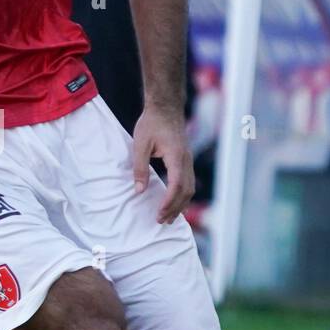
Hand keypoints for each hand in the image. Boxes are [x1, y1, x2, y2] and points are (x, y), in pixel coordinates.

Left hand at [132, 105, 194, 224]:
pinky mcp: (186, 159)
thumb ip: (140, 168)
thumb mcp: (140, 144)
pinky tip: (175, 203)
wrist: (166, 107)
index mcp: (176, 157)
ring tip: (169, 217)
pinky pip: (188, 182)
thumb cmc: (152, 123)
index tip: (159, 214)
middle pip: (186, 191)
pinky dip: (183, 195)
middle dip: (174, 208)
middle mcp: (186, 160)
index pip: (176, 185)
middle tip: (161, 221)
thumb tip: (139, 190)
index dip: (169, 202)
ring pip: (190, 188)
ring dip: (180, 204)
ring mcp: (188, 160)